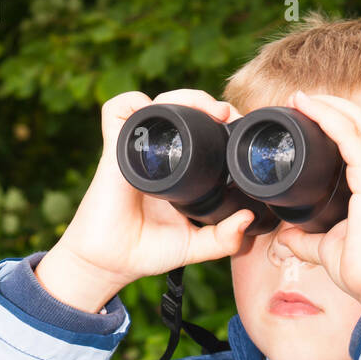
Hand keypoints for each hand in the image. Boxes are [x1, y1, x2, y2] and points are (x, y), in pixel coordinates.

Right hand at [35, 89, 253, 313]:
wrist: (112, 262)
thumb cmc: (148, 251)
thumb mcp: (196, 245)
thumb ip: (224, 238)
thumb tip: (248, 218)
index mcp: (179, 168)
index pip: (199, 128)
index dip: (219, 119)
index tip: (239, 125)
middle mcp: (159, 153)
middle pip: (181, 107)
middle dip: (206, 101)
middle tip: (227, 115)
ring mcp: (136, 149)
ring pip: (158, 101)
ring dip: (184, 97)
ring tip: (209, 111)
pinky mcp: (114, 151)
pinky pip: (116, 110)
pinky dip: (131, 102)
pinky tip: (156, 112)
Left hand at [274, 90, 360, 308]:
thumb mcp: (328, 249)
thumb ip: (306, 240)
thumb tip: (285, 238)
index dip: (337, 122)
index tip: (307, 116)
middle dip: (332, 105)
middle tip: (299, 101)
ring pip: (358, 121)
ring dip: (328, 105)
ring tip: (300, 99)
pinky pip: (351, 135)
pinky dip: (328, 117)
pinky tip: (309, 107)